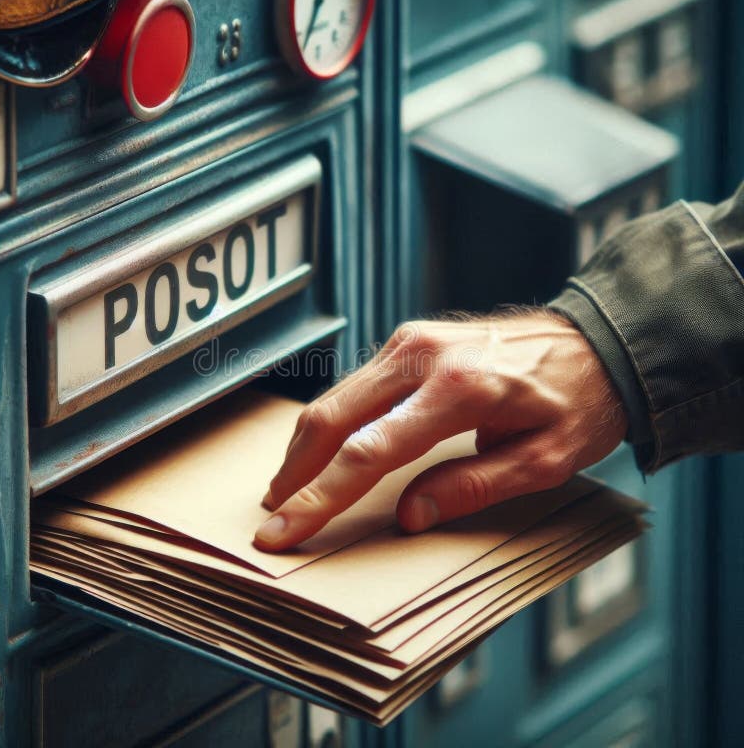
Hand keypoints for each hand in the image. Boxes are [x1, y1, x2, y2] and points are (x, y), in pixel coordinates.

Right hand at [253, 310, 626, 551]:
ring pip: (335, 397)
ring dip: (307, 447)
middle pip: (333, 417)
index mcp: (459, 390)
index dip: (320, 497)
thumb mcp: (545, 460)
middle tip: (274, 515)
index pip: (369, 452)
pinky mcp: (408, 339)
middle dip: (296, 472)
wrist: (594, 341)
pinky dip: (331, 422)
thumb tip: (408, 515)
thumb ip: (473, 487)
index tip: (285, 529)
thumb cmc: (577, 402)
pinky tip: (323, 449)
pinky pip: (355, 384)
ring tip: (290, 489)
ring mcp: (411, 341)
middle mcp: (423, 356)